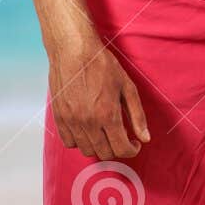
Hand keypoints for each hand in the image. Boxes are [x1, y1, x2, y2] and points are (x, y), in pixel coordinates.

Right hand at [48, 41, 149, 159]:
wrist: (73, 51)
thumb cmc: (102, 65)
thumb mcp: (127, 86)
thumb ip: (137, 115)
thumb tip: (146, 138)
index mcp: (107, 115)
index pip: (121, 149)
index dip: (131, 150)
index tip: (135, 143)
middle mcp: (88, 122)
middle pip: (104, 153)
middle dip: (117, 148)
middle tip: (122, 137)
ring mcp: (71, 122)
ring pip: (86, 150)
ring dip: (99, 146)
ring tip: (106, 132)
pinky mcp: (59, 118)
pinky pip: (69, 142)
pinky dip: (80, 141)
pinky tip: (89, 128)